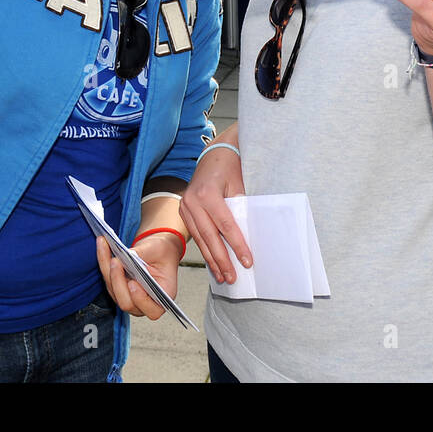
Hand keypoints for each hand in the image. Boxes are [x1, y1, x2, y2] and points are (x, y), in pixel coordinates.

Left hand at [97, 233, 180, 320]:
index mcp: (163, 297)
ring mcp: (129, 297)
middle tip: (116, 261)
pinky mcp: (117, 289)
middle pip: (126, 302)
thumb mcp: (159, 250)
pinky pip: (107, 278)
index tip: (133, 283)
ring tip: (105, 245)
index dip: (141, 299)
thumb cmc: (162, 253)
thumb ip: (144, 255)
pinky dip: (104, 261)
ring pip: (113, 289)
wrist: (156, 251)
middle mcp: (144, 302)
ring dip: (107, 267)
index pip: (153, 310)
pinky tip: (103, 246)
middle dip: (118, 281)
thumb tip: (128, 256)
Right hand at [180, 143, 250, 284]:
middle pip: (210, 236)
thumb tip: (248, 233)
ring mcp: (185, 206)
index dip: (236, 245)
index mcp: (207, 193)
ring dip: (212, 259)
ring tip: (223, 276)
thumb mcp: (239, 183)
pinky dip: (205, 250)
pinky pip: (195, 234)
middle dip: (222, 259)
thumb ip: (241, 206)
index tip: (247, 260)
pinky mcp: (184, 211)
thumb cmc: (229, 167)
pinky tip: (213, 263)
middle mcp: (193, 201)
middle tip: (232, 276)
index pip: (225, 224)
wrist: (214, 155)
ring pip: (200, 239)